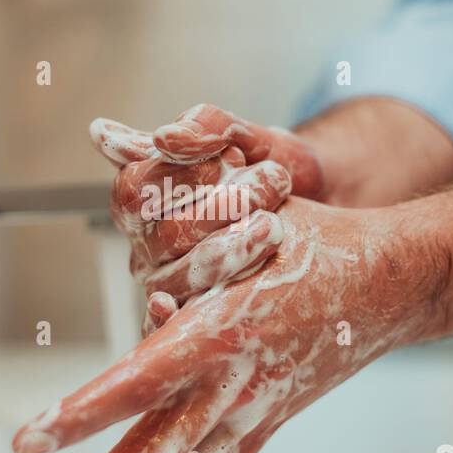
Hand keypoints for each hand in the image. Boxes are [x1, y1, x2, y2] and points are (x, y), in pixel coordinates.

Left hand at [12, 196, 438, 452]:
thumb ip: (192, 225)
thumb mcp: (253, 216)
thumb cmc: (317, 240)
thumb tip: (127, 206)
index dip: (82, 412)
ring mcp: (253, 412)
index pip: (141, 379)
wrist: (393, 282)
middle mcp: (237, 384)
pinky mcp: (266, 424)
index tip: (29, 440)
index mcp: (228, 327)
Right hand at [89, 105, 324, 312]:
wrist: (318, 204)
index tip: (229, 157)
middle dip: (222, 211)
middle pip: (164, 237)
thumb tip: (163, 137)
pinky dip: (168, 320)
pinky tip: (178, 309)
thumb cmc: (265, 165)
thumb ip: (205, 126)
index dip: (178, 177)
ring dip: (229, 253)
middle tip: (271, 183)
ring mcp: (164, 280)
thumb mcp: (243, 135)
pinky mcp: (189, 316)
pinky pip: (167, 326)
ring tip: (272, 227)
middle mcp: (145, 240)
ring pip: (176, 280)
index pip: (134, 190)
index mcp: (142, 194)